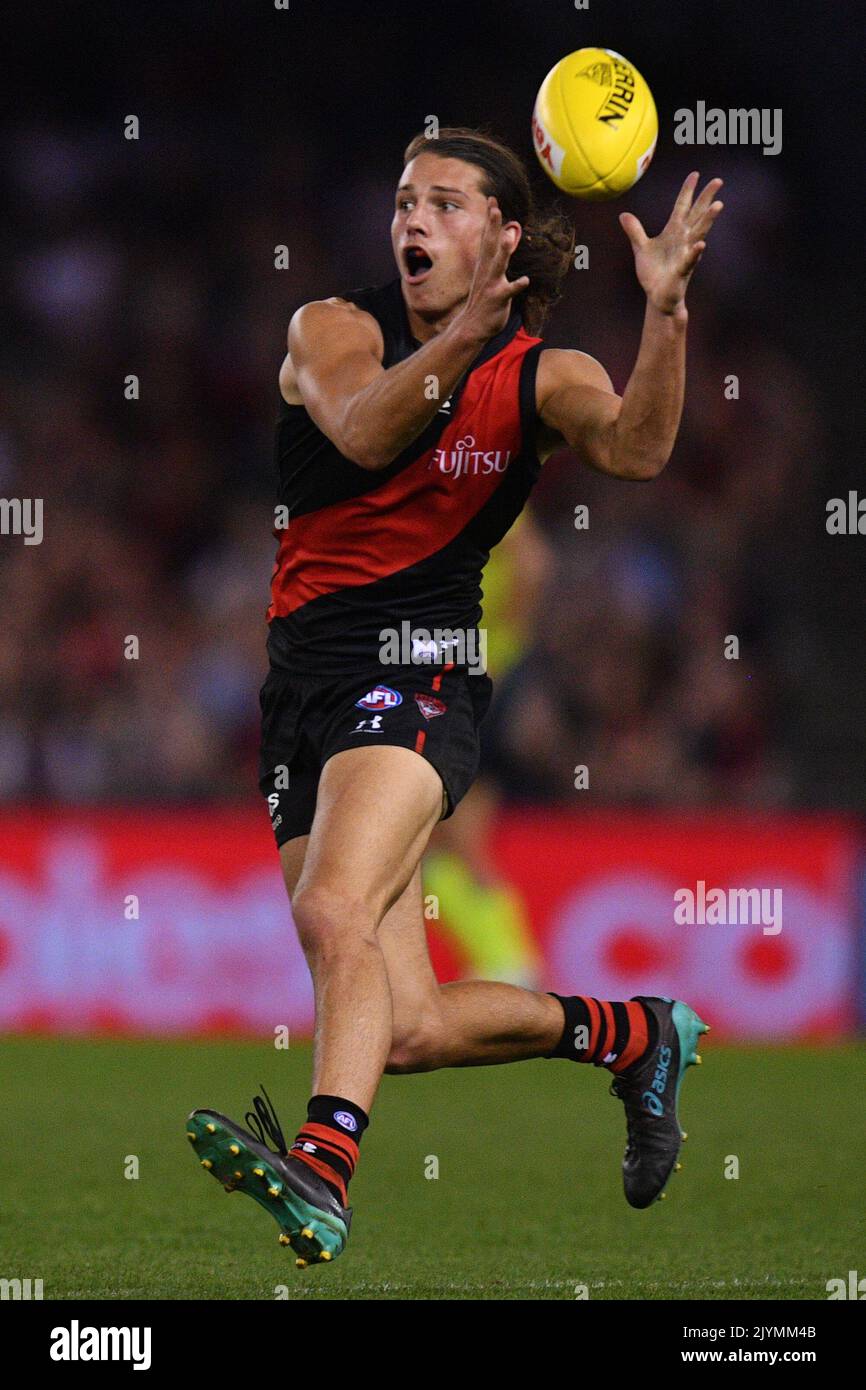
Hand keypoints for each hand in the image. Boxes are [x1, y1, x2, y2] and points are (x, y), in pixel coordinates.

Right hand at [456, 198, 529, 342]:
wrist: (472, 327)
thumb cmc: (484, 300)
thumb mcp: (489, 275)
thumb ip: (498, 256)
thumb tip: (506, 237)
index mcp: (484, 264)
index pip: (487, 237)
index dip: (490, 219)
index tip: (492, 199)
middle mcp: (486, 271)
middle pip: (489, 245)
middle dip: (492, 226)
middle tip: (495, 208)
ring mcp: (491, 285)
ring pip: (498, 265)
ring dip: (503, 251)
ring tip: (507, 236)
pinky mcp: (498, 299)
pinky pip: (509, 291)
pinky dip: (516, 285)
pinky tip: (525, 280)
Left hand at [619, 172, 723, 314]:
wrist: (658, 296)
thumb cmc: (653, 272)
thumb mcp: (641, 248)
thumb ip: (635, 231)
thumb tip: (623, 214)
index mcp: (673, 232)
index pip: (682, 207)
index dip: (687, 191)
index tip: (695, 174)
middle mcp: (683, 240)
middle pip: (697, 214)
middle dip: (706, 198)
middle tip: (718, 180)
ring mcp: (685, 254)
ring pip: (699, 233)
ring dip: (708, 220)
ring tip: (718, 205)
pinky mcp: (682, 270)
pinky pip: (690, 260)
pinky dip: (695, 252)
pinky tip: (700, 244)